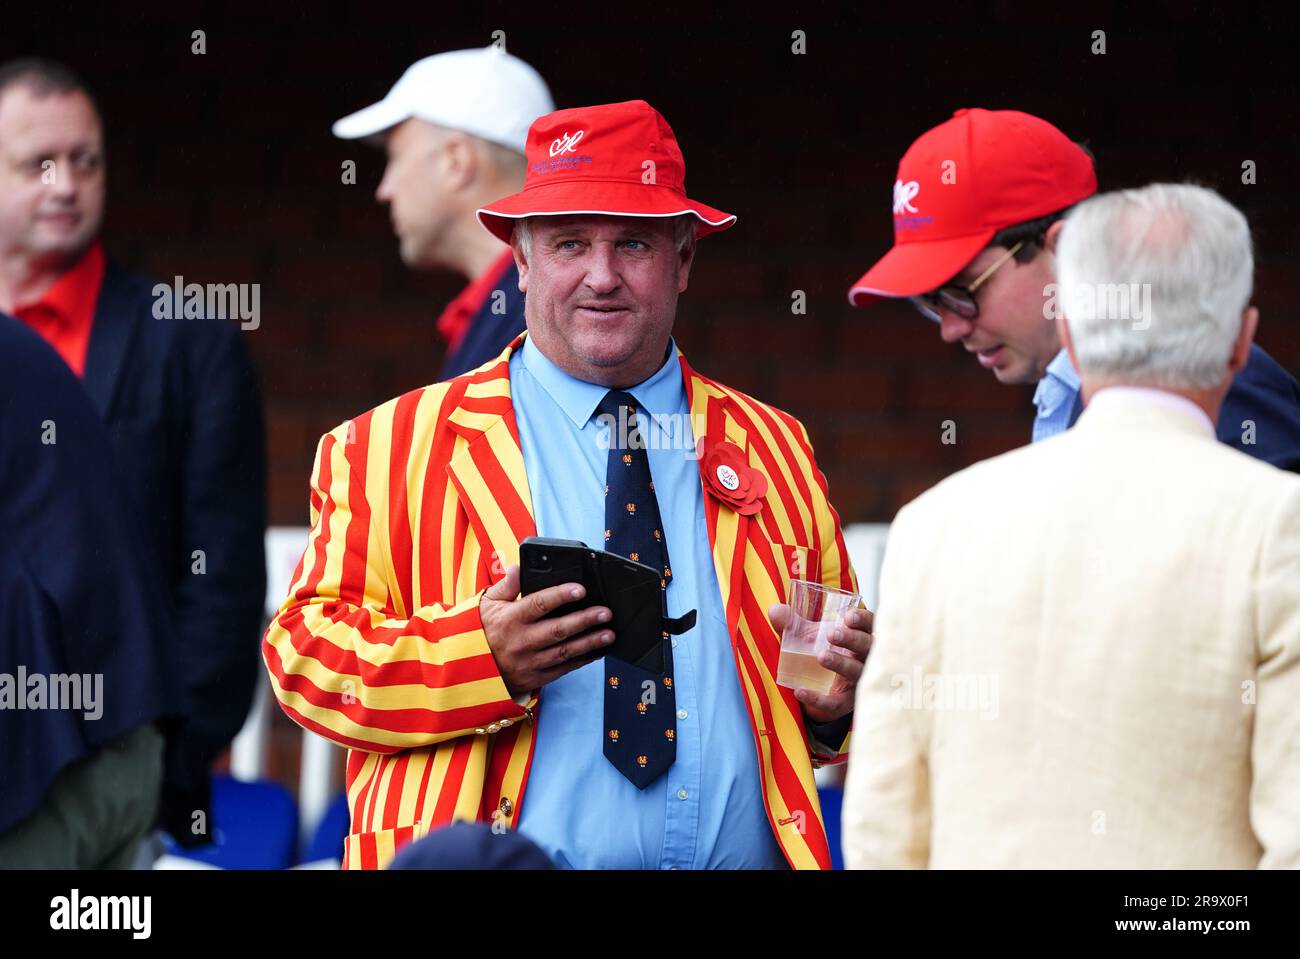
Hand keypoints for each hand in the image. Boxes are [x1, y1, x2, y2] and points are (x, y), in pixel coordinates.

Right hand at [481, 565, 615, 695]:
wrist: (469, 669)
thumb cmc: (483, 631)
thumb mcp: (487, 604)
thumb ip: (506, 585)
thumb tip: (517, 567)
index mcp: (510, 619)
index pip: (538, 604)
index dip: (561, 596)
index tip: (580, 589)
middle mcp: (521, 641)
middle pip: (558, 630)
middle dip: (585, 620)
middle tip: (605, 613)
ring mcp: (529, 662)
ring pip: (565, 652)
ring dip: (589, 642)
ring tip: (609, 634)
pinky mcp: (535, 678)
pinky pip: (562, 669)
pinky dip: (581, 660)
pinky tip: (596, 652)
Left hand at [768, 602, 873, 722]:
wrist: (816, 685)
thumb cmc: (819, 650)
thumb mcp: (806, 635)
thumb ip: (791, 623)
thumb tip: (775, 610)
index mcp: (860, 636)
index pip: (870, 625)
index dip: (863, 620)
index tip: (848, 617)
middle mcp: (865, 658)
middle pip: (867, 647)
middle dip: (852, 639)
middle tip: (831, 634)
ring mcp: (857, 681)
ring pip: (857, 672)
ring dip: (841, 663)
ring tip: (822, 656)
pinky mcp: (845, 702)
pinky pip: (835, 702)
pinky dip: (819, 698)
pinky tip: (800, 691)